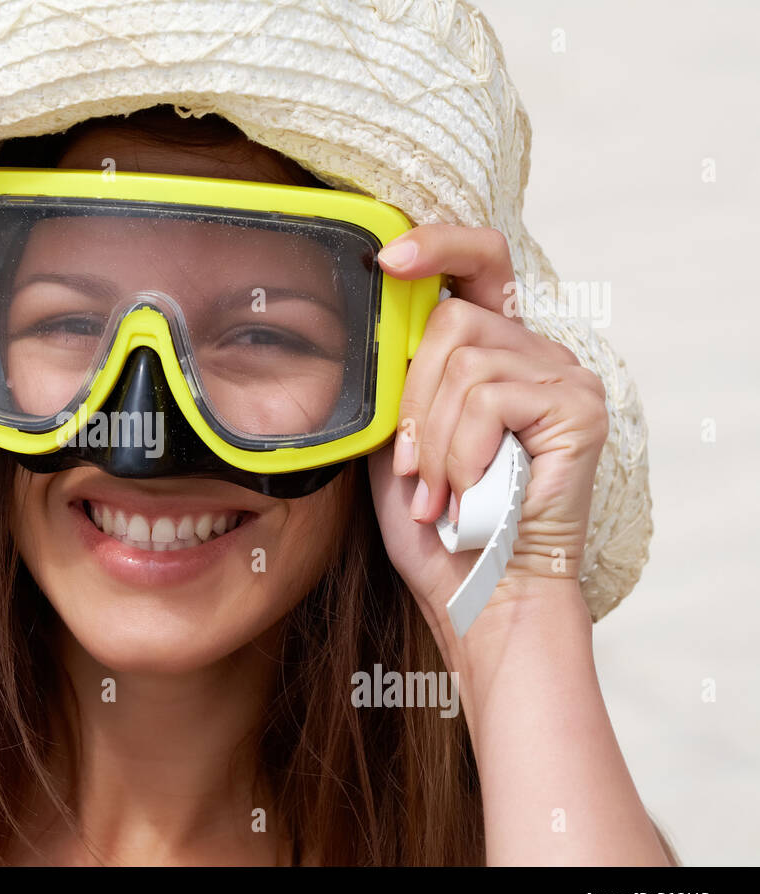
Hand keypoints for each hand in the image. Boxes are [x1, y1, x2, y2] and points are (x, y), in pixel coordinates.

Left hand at [365, 225, 608, 668]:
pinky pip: (490, 396)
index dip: (438, 245)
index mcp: (494, 353)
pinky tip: (469, 492)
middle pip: (453, 321)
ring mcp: (563, 377)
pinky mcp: (577, 406)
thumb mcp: (399, 437)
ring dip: (434, 440)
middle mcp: (535, 354)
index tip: (386, 258)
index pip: (480, 263)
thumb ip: (397, 380)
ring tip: (440, 493)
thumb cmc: (437, 524)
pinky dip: (462, 450)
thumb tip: (371, 321)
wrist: (478, 593)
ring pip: (465, 362)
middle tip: (414, 469)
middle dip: (414, 402)